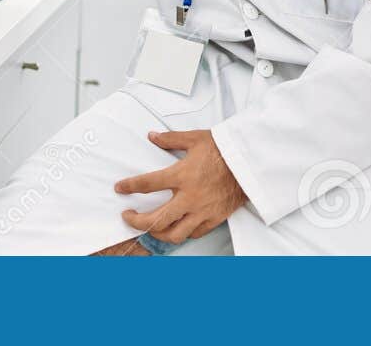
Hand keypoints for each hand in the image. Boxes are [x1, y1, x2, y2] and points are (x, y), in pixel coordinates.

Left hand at [113, 129, 245, 245]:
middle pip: (155, 219)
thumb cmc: (224, 150)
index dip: (129, 187)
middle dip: (136, 221)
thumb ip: (171, 139)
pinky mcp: (213, 218)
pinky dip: (182, 233)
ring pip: (173, 234)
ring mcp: (201, 211)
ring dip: (157, 233)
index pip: (147, 184)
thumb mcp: (195, 139)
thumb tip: (153, 136)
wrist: (249, 163)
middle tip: (128, 217)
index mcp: (181, 175)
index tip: (120, 188)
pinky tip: (176, 228)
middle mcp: (188, 197)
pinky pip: (193, 233)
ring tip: (150, 228)